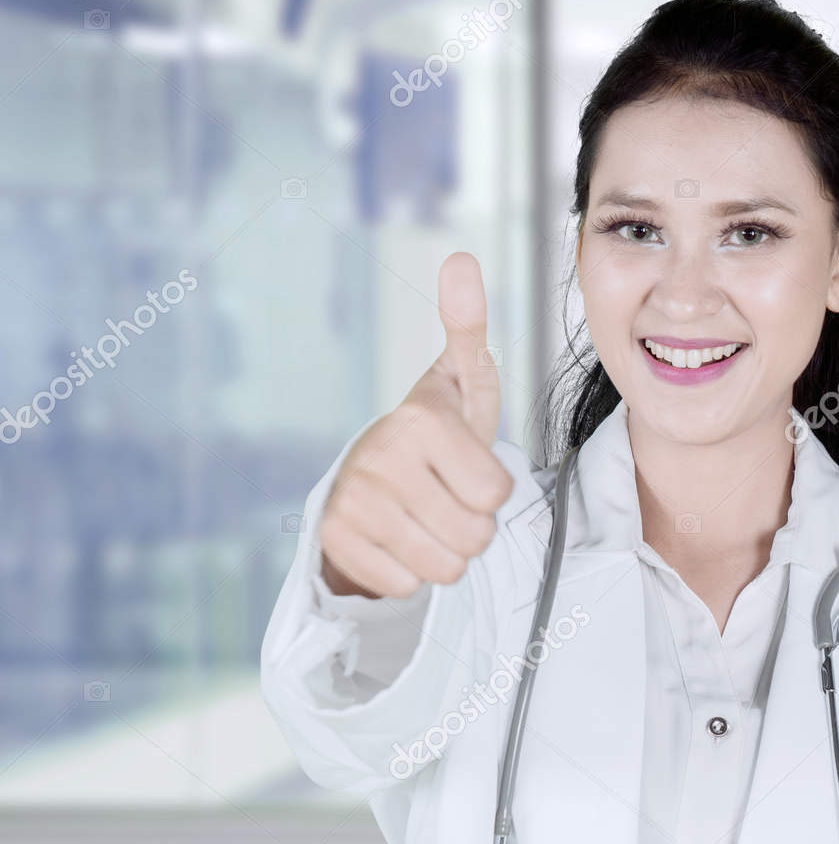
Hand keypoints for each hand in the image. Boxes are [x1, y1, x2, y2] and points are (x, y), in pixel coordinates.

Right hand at [319, 252, 512, 598]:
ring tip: (427, 519)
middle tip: (446, 499)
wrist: (367, 483)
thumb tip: (462, 259)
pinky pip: (407, 584)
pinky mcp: (336, 542)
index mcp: (420, 421)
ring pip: (445, 567)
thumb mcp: (461, 382)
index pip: (497, 493)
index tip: (466, 469)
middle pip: (475, 536)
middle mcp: (380, 459)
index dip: (492, 490)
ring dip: (446, 553)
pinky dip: (410, 572)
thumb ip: (468, 328)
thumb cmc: (432, 435)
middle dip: (471, 526)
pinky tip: (398, 540)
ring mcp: (353, 502)